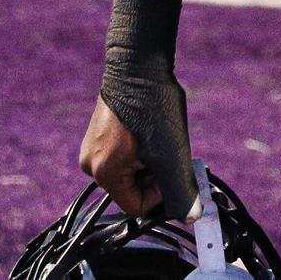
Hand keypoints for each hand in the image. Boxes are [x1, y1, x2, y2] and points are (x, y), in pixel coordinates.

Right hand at [78, 90, 197, 219]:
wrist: (139, 65)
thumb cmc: (153, 108)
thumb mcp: (170, 155)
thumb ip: (179, 190)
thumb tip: (190, 216)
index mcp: (103, 173)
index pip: (135, 206)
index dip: (159, 193)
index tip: (170, 169)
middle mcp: (90, 164)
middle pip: (131, 188)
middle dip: (154, 174)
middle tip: (166, 148)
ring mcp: (91, 147)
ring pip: (130, 171)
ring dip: (149, 160)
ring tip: (157, 134)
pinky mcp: (98, 134)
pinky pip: (123, 155)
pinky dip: (141, 148)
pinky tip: (148, 128)